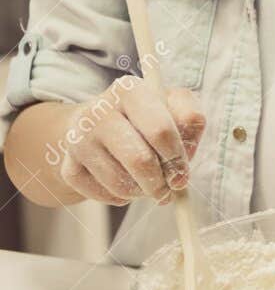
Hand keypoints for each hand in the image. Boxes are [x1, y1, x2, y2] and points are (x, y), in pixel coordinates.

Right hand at [55, 76, 204, 206]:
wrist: (99, 126)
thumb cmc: (147, 117)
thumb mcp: (173, 106)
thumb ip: (190, 118)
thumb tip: (185, 151)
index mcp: (129, 90)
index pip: (160, 131)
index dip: (177, 158)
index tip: (182, 172)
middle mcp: (98, 112)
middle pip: (140, 161)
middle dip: (162, 183)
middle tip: (170, 189)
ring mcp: (78, 140)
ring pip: (122, 185)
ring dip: (143, 192)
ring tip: (147, 182)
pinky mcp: (69, 167)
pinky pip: (105, 196)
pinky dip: (122, 198)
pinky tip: (125, 182)